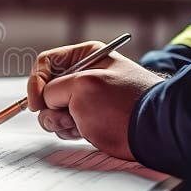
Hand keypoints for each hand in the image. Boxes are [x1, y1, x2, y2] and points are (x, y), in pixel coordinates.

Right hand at [27, 41, 164, 160]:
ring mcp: (87, 99)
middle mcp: (85, 76)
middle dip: (49, 106)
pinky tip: (83, 133)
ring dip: (58, 121)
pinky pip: (64, 124)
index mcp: (87, 57)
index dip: (37, 82)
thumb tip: (45, 100)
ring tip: (77, 126)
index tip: (37, 103)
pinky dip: (68, 131)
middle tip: (63, 117)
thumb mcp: (83, 87)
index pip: (47, 63)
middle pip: (47, 88)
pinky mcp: (89, 119)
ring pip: (52, 110)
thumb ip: (54, 89)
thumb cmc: (124, 105)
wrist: (153, 132)